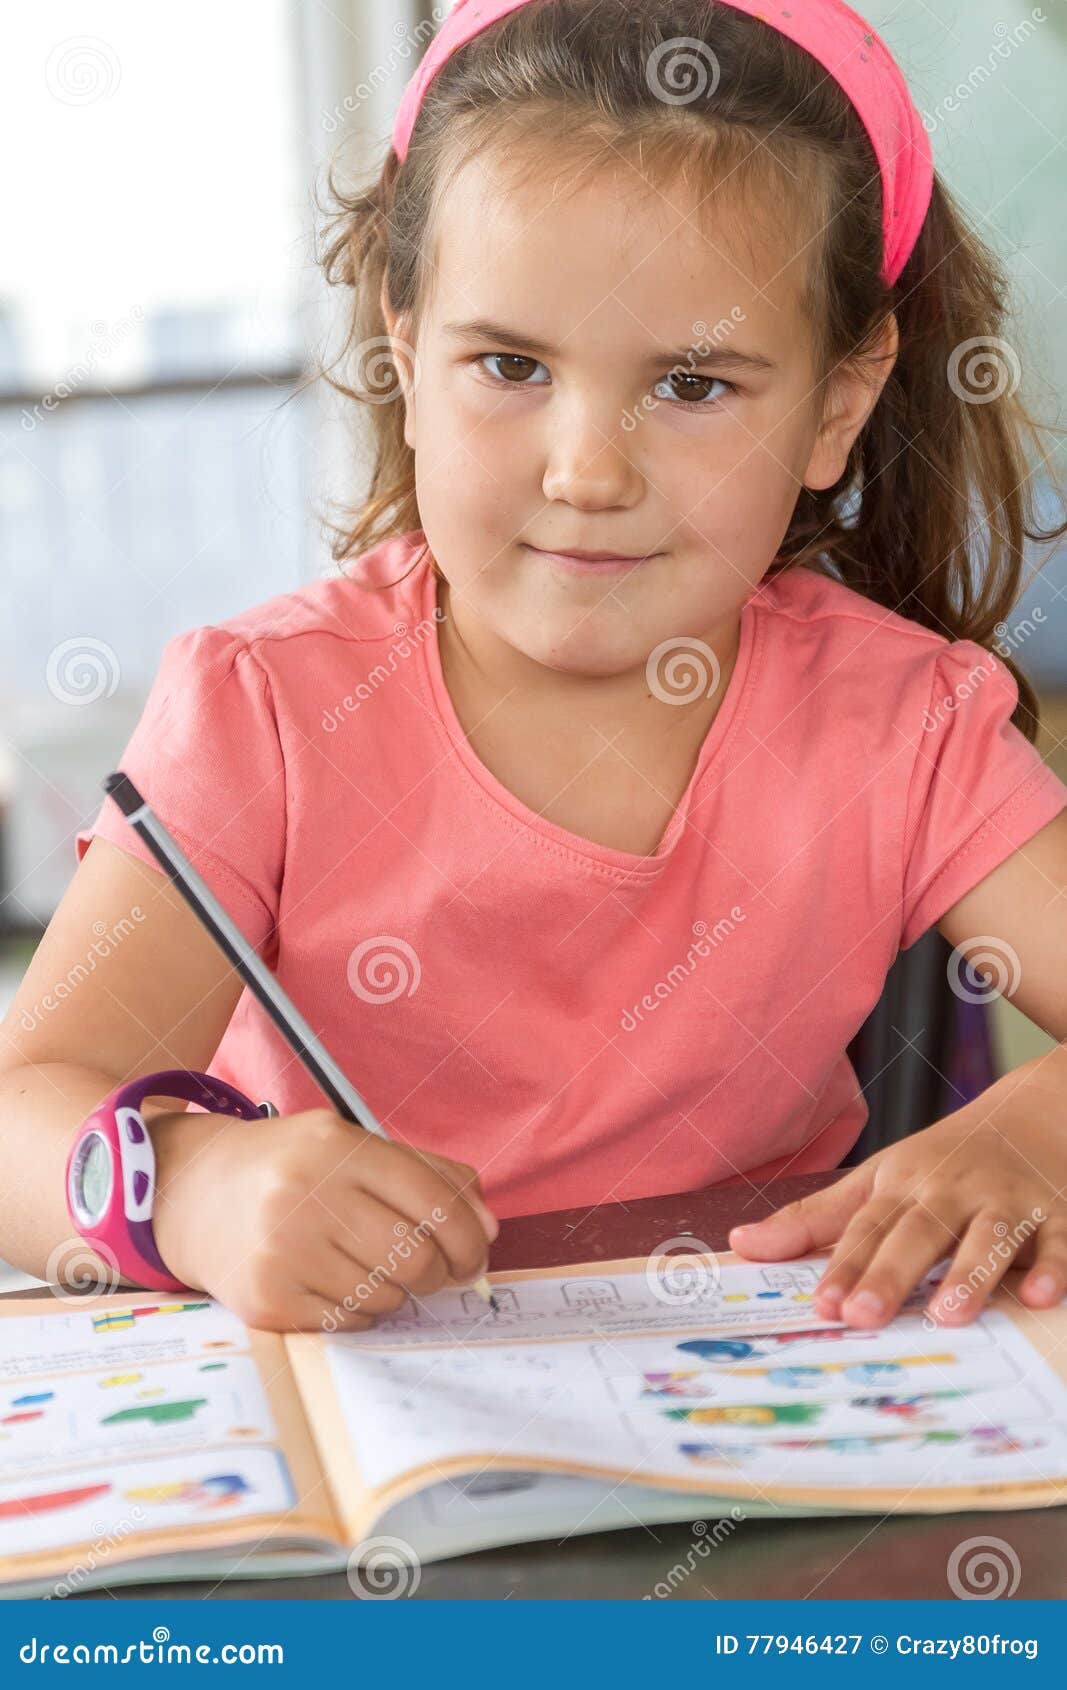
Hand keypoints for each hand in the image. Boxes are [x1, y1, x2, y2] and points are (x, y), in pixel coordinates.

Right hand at [150, 1107, 498, 1332]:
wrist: (191, 1192)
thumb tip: (488, 1227)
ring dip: (396, 1292)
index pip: (435, 1201)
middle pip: (416, 1258)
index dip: (470, 1236)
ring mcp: (282, 1251)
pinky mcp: (266, 1300)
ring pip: (386, 1297)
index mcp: (337, 1147)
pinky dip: (360, 1312)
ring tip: (370, 1267)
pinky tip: (337, 1283)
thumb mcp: (353, 1146)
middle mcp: (306, 1195)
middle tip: (432, 1271)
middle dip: (439, 1273)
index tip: (476, 1254)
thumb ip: (429, 1175)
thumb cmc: (291, 1168)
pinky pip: (349, 1323)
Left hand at [727, 1094, 1066, 1328]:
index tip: (822, 1305)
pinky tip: (1040, 1296)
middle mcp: (951, 1190)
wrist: (1033, 1110)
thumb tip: (741, 1244)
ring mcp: (1006, 1200)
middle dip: (890, 1274)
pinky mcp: (1056, 1213)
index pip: (866, 1228)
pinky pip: (1058, 1242)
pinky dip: (1053, 1267)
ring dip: (969, 1274)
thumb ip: (815, 1218)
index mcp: (903, 1183)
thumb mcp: (879, 1178)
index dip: (843, 1265)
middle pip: (917, 1233)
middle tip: (865, 1318)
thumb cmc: (944, 1159)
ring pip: (987, 1237)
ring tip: (948, 1315)